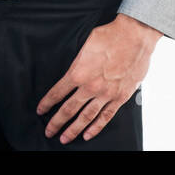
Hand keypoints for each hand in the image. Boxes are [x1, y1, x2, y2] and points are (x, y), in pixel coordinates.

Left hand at [36, 13, 160, 142]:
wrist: (134, 36)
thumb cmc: (109, 36)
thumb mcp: (84, 46)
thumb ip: (77, 62)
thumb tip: (72, 70)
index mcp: (78, 72)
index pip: (57, 92)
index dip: (46, 103)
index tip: (40, 110)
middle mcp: (90, 86)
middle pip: (68, 109)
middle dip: (56, 122)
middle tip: (49, 131)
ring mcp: (106, 94)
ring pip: (86, 117)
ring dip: (73, 129)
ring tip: (65, 138)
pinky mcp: (120, 97)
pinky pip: (106, 116)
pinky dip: (96, 127)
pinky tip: (88, 134)